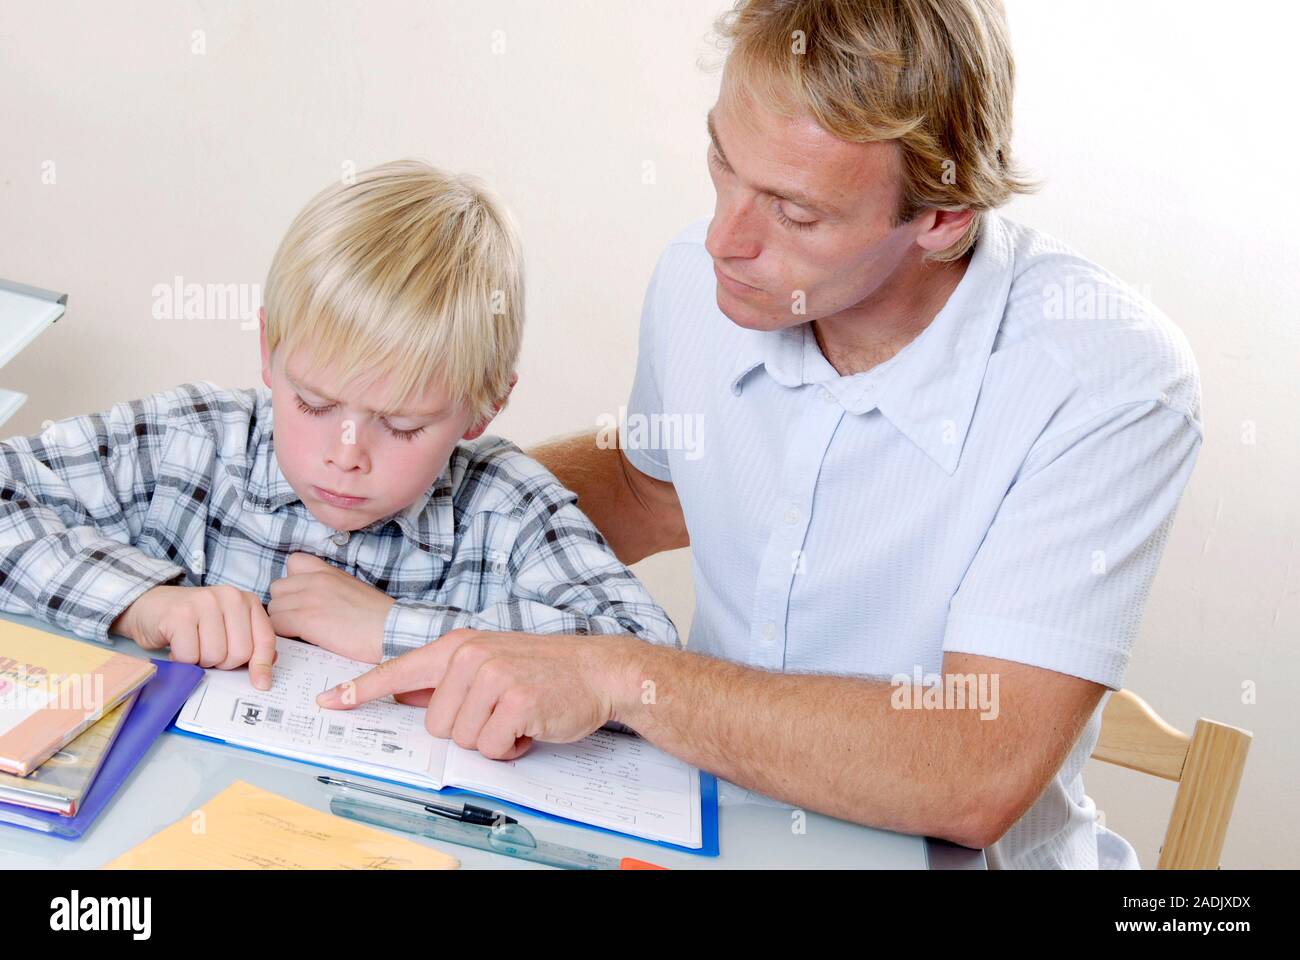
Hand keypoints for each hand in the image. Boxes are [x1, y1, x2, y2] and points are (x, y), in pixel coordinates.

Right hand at [111, 584, 275, 689]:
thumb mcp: (227, 627)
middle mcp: (230, 597)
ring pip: (215, 655)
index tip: (261, 684)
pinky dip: (182, 659)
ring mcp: (204, 603)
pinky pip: (190, 655)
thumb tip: (265, 671)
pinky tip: (178, 646)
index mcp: (247, 601)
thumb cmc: (193, 622)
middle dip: (222, 663)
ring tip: (193, 646)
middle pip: (240, 653)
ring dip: (201, 661)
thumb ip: (249, 643)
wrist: (152, 606)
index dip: (262, 665)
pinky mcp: (180, 615)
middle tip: (208, 652)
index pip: (264, 638)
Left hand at [268, 553, 390, 663]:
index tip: (301, 597)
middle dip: (284, 605)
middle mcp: (315, 580)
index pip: (292, 563)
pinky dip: (284, 635)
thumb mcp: (352, 588)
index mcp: (328, 571)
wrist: (391, 631)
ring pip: (273, 609)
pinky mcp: (306, 620)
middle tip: (300, 620)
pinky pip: (276, 625)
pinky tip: (302, 640)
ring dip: (282, 622)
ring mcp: (309, 598)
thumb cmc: (377, 617)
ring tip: (302, 632)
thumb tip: (306, 601)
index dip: (292, 583)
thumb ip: (328, 586)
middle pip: (277, 589)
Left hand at [315, 629, 636, 760]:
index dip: (361, 690)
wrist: (598, 669)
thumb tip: (410, 698)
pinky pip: (493, 747)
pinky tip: (532, 725)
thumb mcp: (492, 660)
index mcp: (458, 645)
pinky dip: (513, 747)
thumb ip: (451, 677)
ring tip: (519, 715)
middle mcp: (469, 657)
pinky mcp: (515, 703)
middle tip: (501, 712)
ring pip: (462, 740)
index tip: (329, 702)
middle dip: (468, 730)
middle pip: (435, 725)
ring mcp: (492, 678)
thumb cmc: (545, 670)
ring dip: (492, 740)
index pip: (398, 669)